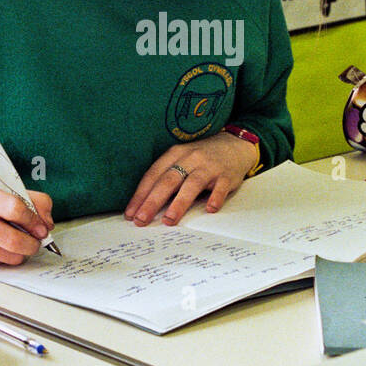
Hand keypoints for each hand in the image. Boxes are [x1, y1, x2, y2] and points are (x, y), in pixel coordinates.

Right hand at [0, 185, 54, 265]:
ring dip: (23, 251)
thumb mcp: (3, 191)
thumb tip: (48, 224)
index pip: (17, 210)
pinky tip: (1, 245)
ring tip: (19, 240)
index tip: (43, 226)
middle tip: (37, 239)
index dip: (35, 220)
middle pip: (16, 241)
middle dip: (34, 243)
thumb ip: (32, 201)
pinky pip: (1, 264)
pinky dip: (8, 256)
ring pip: (12, 257)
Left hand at [125, 132, 258, 226]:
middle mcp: (190, 159)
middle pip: (168, 181)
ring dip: (179, 203)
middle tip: (141, 220)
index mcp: (175, 154)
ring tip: (168, 220)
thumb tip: (145, 206)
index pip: (153, 175)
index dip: (140, 195)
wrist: (235, 145)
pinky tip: (209, 209)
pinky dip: (215, 198)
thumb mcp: (181, 160)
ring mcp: (209, 167)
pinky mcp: (226, 175)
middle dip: (152, 202)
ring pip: (191, 185)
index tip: (130, 214)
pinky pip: (220, 188)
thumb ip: (166, 178)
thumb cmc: (202, 158)